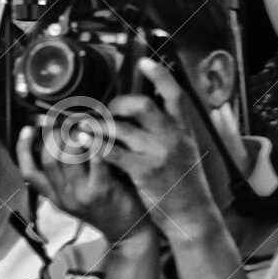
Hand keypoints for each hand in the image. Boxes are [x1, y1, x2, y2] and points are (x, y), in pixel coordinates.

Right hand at [16, 125, 154, 243]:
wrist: (125, 229)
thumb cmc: (103, 205)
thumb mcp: (76, 193)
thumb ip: (65, 172)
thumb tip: (58, 138)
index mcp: (54, 196)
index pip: (29, 171)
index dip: (23, 148)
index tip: (28, 128)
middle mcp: (63, 197)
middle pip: (48, 159)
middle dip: (54, 134)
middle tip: (62, 121)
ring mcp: (81, 195)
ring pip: (68, 157)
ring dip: (74, 136)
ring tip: (82, 126)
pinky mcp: (101, 190)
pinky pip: (96, 161)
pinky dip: (95, 144)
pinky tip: (96, 135)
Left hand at [99, 58, 222, 241]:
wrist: (192, 216)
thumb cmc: (186, 184)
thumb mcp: (186, 151)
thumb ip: (170, 131)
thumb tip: (148, 112)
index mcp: (184, 130)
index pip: (174, 94)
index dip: (159, 75)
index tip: (144, 62)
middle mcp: (172, 137)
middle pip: (143, 105)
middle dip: (118, 103)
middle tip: (106, 109)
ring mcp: (157, 154)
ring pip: (121, 128)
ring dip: (99, 125)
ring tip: (85, 126)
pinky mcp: (143, 172)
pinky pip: (112, 152)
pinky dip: (97, 146)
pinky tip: (87, 144)